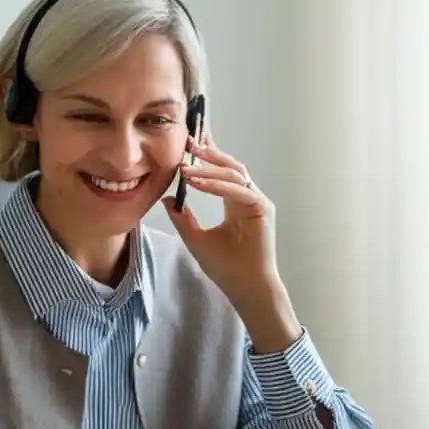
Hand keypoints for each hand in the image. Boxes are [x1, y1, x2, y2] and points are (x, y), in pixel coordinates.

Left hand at [161, 135, 300, 352]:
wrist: (244, 287)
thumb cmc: (225, 268)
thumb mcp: (195, 239)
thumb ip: (182, 218)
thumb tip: (166, 199)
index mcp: (234, 203)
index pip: (220, 172)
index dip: (206, 155)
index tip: (188, 141)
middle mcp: (247, 198)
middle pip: (229, 166)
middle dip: (208, 152)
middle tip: (187, 141)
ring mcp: (257, 202)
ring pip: (234, 174)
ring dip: (210, 167)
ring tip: (186, 163)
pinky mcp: (262, 209)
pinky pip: (238, 190)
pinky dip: (218, 185)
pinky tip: (198, 182)